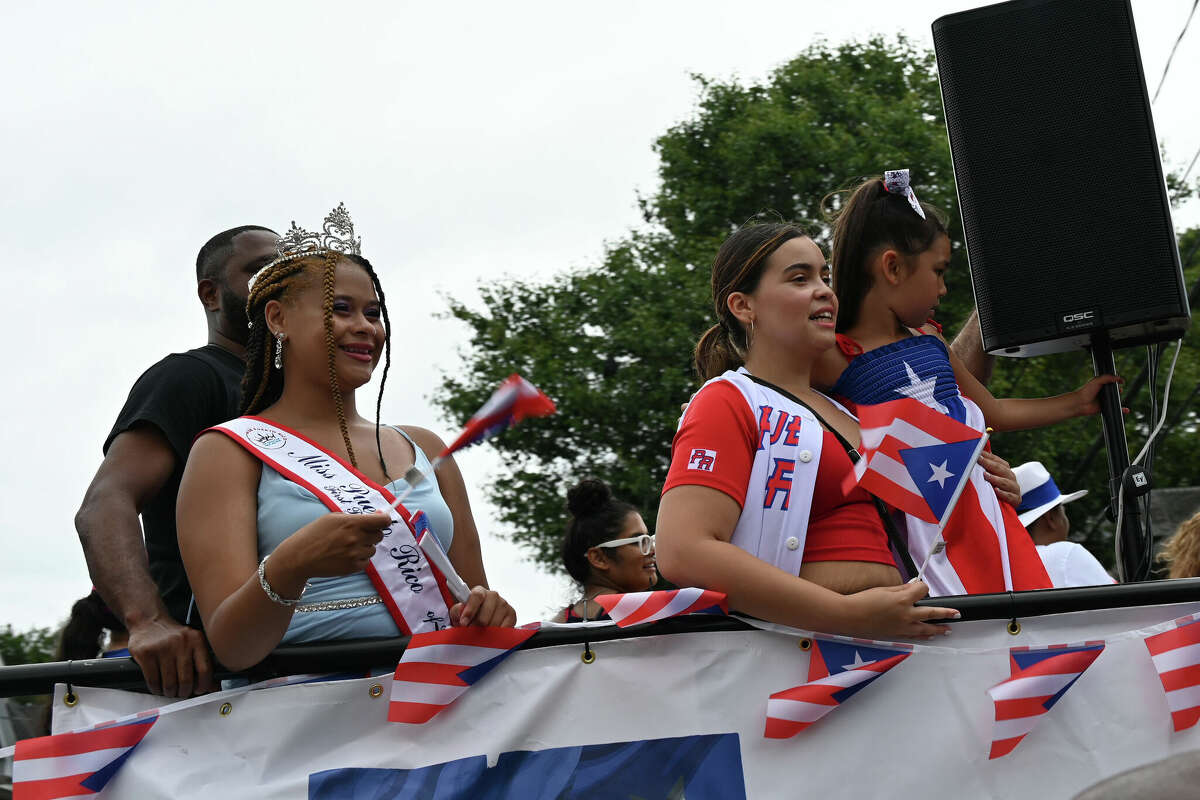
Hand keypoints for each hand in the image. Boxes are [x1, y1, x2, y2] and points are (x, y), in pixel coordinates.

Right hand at [126, 616, 213, 697]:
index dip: (203, 685)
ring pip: (169, 683)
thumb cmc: (172, 635)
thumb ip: (203, 663)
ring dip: (170, 692)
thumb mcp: (191, 643)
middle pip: (186, 680)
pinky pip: (153, 681)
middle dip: (184, 692)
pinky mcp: (146, 653)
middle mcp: (181, 642)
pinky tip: (158, 687)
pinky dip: (156, 689)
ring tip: (170, 690)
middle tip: (182, 693)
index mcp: (196, 639)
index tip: (199, 690)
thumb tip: (214, 687)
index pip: (205, 669)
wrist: (149, 620)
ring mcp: (162, 647)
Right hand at [273, 511, 391, 585]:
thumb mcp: (333, 518)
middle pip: (379, 535)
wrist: (299, 557)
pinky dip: (359, 559)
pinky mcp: (352, 568)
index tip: (383, 521)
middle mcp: (356, 538)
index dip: (384, 520)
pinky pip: (365, 562)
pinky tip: (345, 556)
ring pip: (372, 549)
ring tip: (346, 546)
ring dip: (364, 547)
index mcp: (352, 523)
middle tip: (358, 534)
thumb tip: (379, 516)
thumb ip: (356, 517)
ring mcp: (354, 554)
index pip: (382, 521)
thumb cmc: (314, 534)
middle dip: (372, 534)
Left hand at [451, 586, 516, 627]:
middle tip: (470, 632)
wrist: (483, 614)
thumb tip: (461, 616)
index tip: (463, 622)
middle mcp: (493, 595)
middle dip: (475, 627)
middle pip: (484, 616)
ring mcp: (504, 605)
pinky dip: (496, 635)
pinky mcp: (512, 615)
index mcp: (480, 591)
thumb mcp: (459, 611)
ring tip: (480, 633)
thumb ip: (457, 611)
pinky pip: (503, 629)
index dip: (470, 610)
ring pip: (493, 625)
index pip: (476, 596)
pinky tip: (491, 633)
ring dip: (485, 633)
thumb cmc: (470, 613)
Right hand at [839, 581, 958, 639]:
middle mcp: (906, 615)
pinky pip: (914, 636)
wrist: (849, 617)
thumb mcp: (883, 590)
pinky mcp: (896, 635)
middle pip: (931, 613)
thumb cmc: (862, 601)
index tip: (919, 586)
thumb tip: (912, 587)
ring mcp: (902, 627)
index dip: (922, 586)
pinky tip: (929, 636)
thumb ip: (901, 589)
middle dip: (945, 613)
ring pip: (925, 629)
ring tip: (947, 629)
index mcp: (902, 600)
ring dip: (938, 628)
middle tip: (956, 614)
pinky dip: (923, 636)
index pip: (922, 590)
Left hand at [978, 450, 1020, 506]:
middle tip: (979, 460)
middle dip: (989, 464)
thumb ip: (985, 468)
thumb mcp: (991, 478)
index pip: (997, 461)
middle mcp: (1011, 477)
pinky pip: (1010, 496)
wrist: (1007, 505)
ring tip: (985, 475)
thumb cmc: (995, 489)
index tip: (977, 453)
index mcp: (1005, 470)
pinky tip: (996, 490)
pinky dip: (1003, 493)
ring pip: (1006, 482)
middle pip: (1001, 469)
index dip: (987, 456)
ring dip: (995, 478)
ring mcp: (1015, 488)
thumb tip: (974, 455)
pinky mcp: (1016, 499)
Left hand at [1074, 374, 1123, 416]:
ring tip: (1120, 398)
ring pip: (1115, 400)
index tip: (1121, 382)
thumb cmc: (1086, 391)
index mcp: (1101, 384)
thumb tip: (1119, 378)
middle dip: (1119, 391)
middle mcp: (1102, 392)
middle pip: (1114, 391)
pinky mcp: (1104, 407)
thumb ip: (1108, 378)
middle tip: (1119, 391)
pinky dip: (1121, 409)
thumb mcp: (1097, 381)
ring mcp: (1104, 400)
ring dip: (1120, 400)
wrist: (1080, 403)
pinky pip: (1114, 408)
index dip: (1117, 381)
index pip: (1111, 382)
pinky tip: (1126, 409)